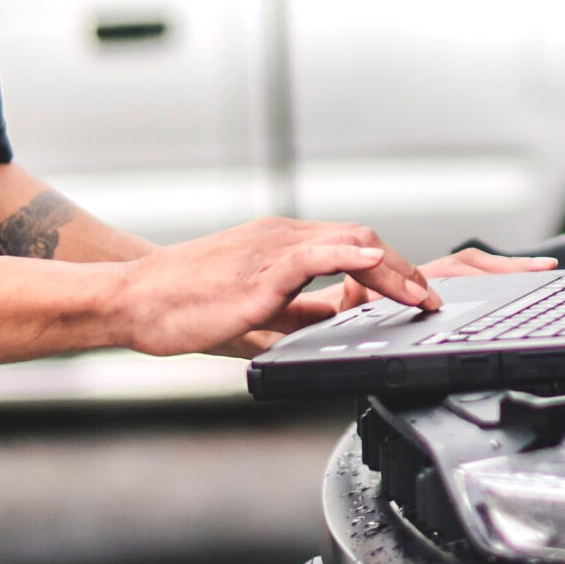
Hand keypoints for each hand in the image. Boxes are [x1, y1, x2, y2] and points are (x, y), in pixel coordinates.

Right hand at [109, 216, 438, 358]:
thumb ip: (301, 314)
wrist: (135, 299)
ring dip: (392, 271)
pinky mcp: (255, 275)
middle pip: (362, 240)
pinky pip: (310, 256)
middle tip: (430, 300)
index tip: (417, 295)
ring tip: (418, 297)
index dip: (393, 269)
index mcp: (283, 245)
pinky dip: (347, 259)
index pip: (353, 245)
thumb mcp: (261, 312)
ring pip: (347, 244)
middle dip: (405, 270)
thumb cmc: (187, 304)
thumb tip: (342, 325)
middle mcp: (282, 238)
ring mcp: (270, 252)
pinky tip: (370, 268)